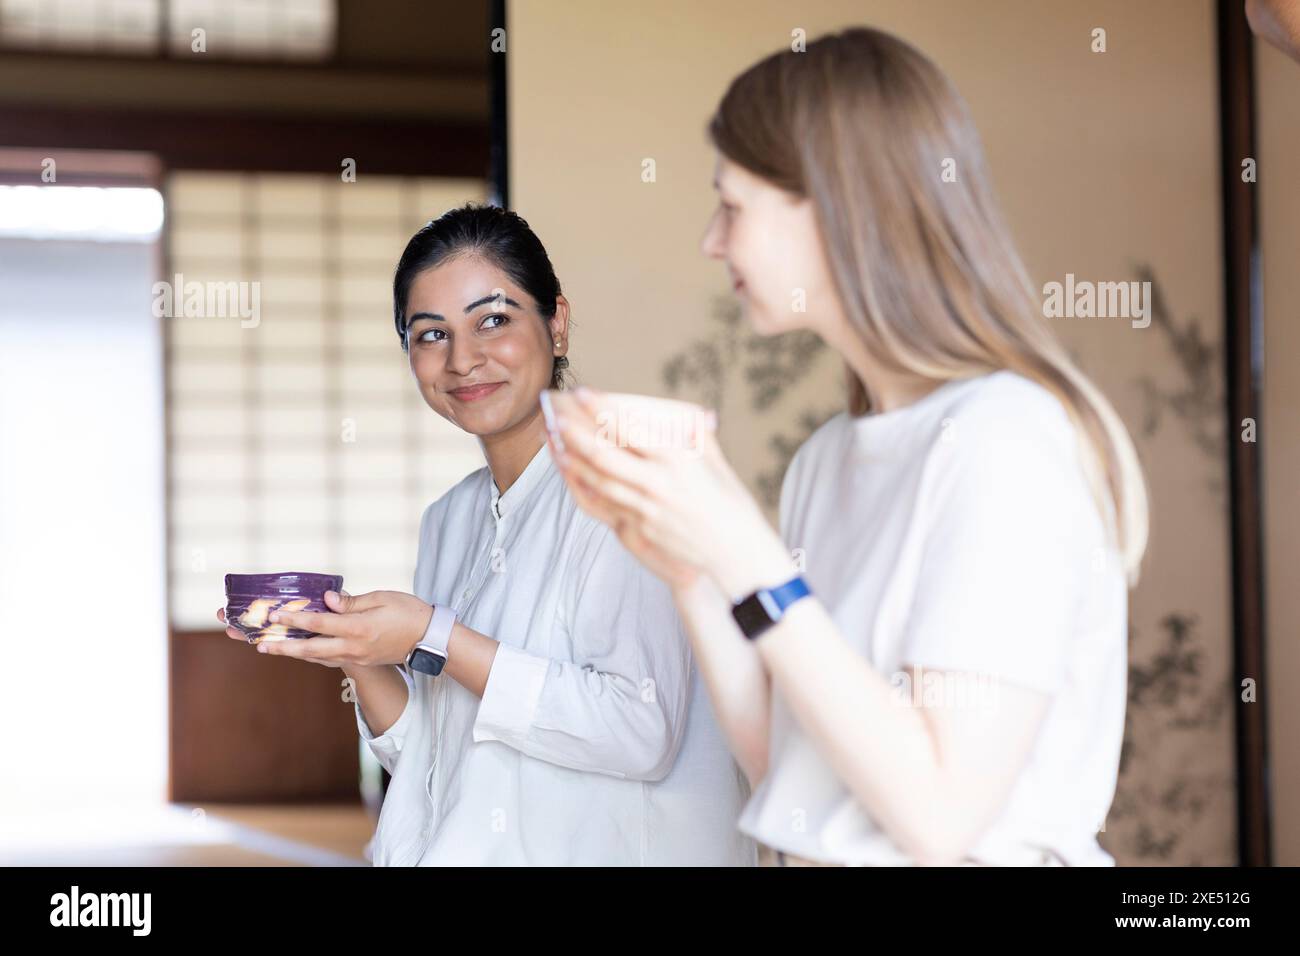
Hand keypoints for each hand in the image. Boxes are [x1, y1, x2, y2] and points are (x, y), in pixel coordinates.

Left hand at [216, 590, 432, 668]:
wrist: (429, 639)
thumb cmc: (409, 613)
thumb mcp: (382, 598)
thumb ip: (352, 602)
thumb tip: (327, 599)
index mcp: (359, 629)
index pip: (319, 624)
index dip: (295, 620)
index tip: (275, 615)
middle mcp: (353, 647)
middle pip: (311, 650)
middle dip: (283, 648)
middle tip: (260, 645)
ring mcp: (356, 658)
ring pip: (317, 658)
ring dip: (293, 654)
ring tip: (271, 649)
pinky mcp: (360, 662)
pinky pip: (329, 660)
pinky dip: (311, 656)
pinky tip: (300, 651)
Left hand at [545, 387, 794, 598]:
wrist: (736, 550)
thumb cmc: (730, 502)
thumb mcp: (715, 461)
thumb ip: (695, 436)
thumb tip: (687, 415)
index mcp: (679, 459)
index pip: (631, 428)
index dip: (602, 409)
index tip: (582, 393)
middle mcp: (659, 483)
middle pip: (605, 454)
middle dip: (576, 432)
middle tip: (557, 415)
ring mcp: (647, 508)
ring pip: (599, 480)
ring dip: (573, 459)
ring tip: (556, 441)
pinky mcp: (641, 528)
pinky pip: (606, 505)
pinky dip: (585, 486)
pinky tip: (572, 474)